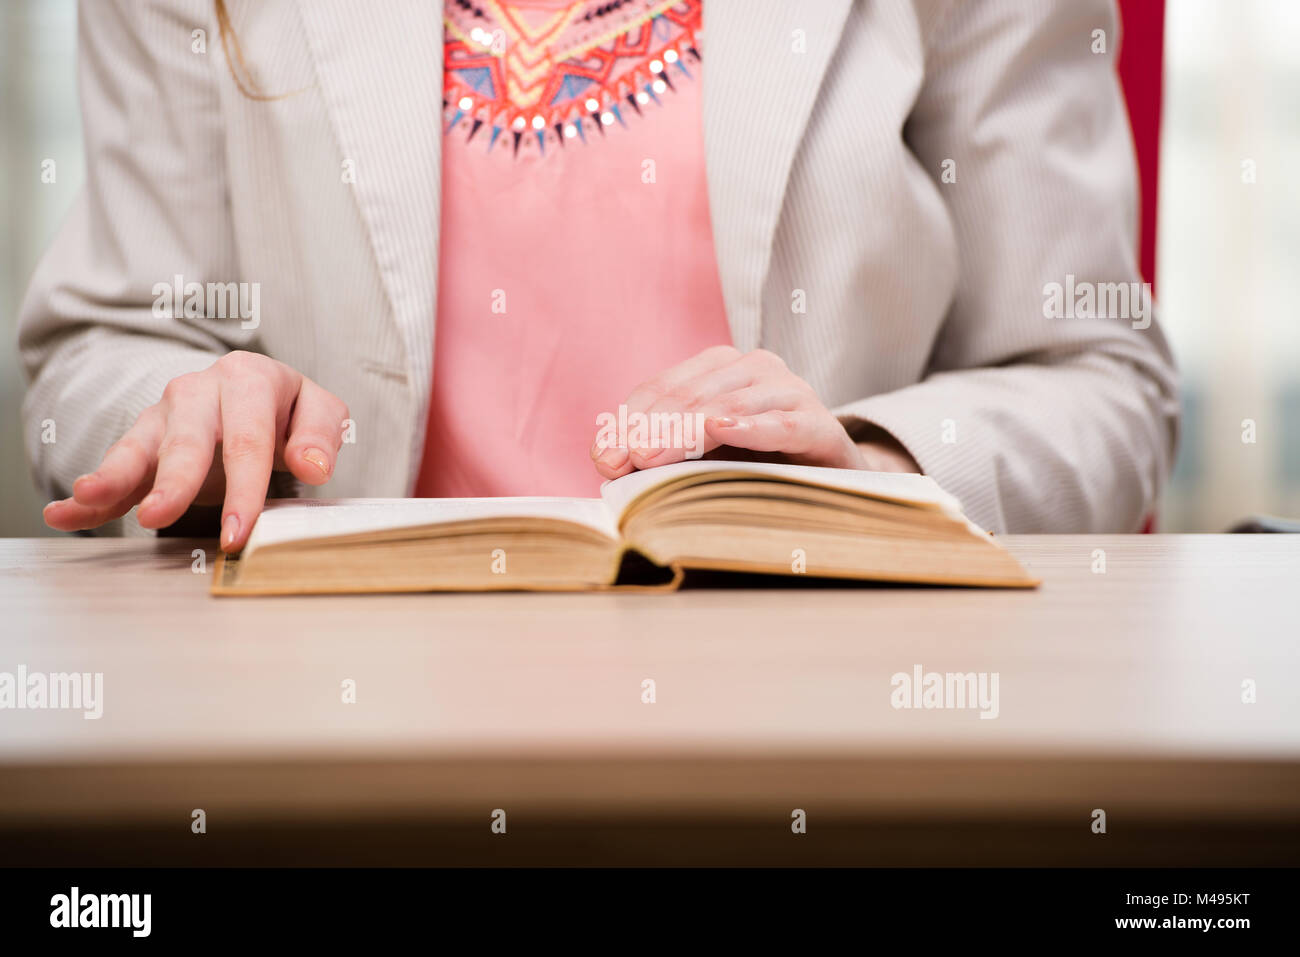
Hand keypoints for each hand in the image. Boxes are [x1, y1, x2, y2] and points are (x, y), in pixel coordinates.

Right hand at [43, 351, 348, 551]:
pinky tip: (65, 511)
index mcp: (249, 379)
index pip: (247, 440)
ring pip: (139, 448)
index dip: (243, 487)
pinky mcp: (144, 440)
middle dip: (173, 482)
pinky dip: (91, 493)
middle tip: (160, 517)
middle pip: (186, 442)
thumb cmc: (289, 409)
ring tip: (90, 496)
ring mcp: (166, 415)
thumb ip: (320, 435)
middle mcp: (200, 391)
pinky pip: (117, 467)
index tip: (240, 530)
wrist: (254, 391)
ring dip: (113, 475)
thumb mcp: (319, 411)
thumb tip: (313, 466)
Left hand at [590, 346, 918, 478]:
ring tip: (651, 456)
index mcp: (720, 367)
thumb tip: (605, 459)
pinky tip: (722, 431)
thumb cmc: (758, 465)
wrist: (835, 479)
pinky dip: (750, 427)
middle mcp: (755, 368)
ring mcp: (790, 391)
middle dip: (649, 429)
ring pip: (728, 405)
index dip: (627, 422)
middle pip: (689, 395)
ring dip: (685, 431)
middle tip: (620, 463)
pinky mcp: (820, 424)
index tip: (602, 459)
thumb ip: (654, 452)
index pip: (661, 389)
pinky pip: (780, 424)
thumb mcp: (701, 455)